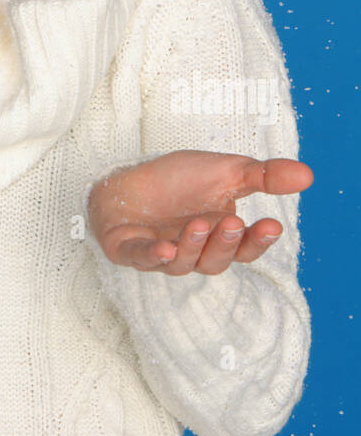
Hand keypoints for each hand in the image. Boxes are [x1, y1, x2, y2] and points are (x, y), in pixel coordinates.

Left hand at [87, 150, 313, 275]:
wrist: (126, 176)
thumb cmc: (177, 179)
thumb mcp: (226, 171)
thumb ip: (263, 176)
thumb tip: (308, 175)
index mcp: (218, 238)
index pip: (245, 250)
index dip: (258, 241)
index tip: (273, 225)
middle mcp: (192, 252)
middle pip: (216, 261)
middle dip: (225, 244)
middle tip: (232, 222)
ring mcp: (161, 254)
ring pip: (183, 263)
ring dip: (193, 245)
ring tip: (199, 223)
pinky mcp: (129, 250)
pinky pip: (143, 259)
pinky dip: (153, 256)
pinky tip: (164, 248)